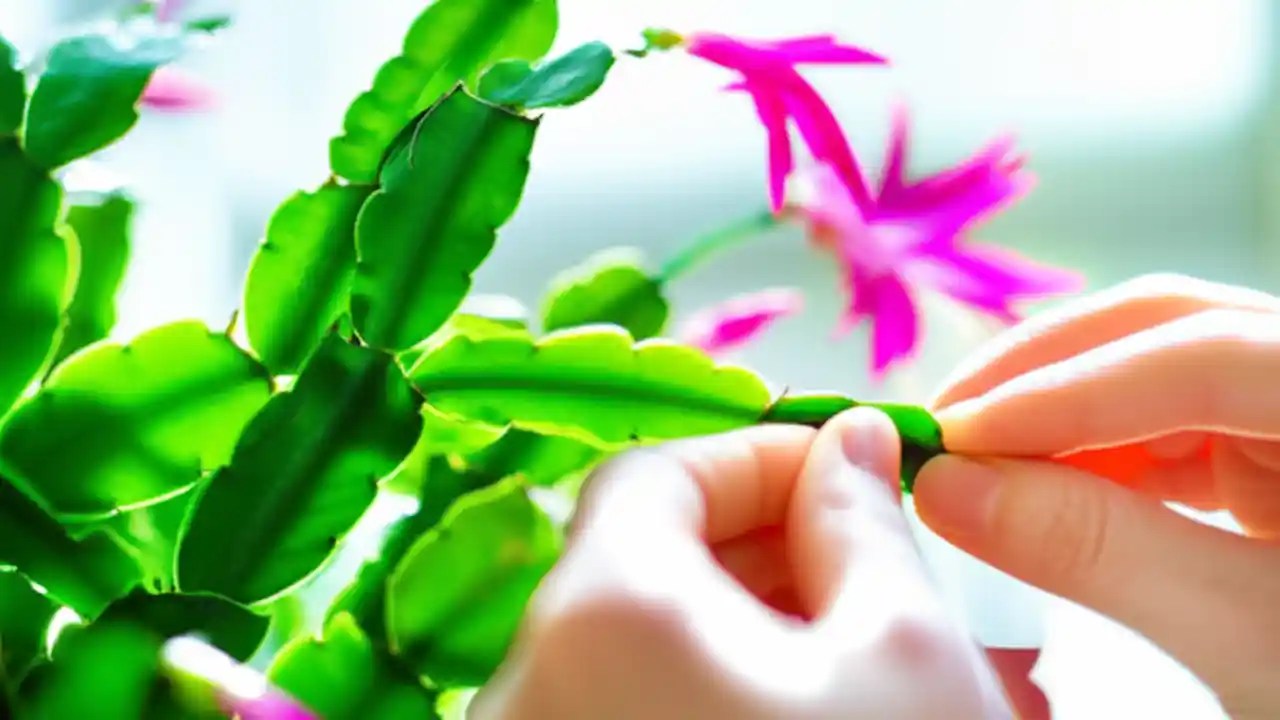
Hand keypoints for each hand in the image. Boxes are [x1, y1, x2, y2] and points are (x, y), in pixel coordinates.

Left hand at [470, 409, 1009, 719]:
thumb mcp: (906, 657)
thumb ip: (867, 525)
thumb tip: (851, 444)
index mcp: (597, 615)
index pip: (656, 473)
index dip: (762, 457)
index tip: (850, 473)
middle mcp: (530, 683)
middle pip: (647, 560)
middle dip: (773, 546)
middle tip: (874, 561)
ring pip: (653, 643)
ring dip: (763, 622)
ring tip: (873, 642)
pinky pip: (642, 702)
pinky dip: (723, 683)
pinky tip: (820, 697)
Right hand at [914, 275, 1279, 716]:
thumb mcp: (1242, 640)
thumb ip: (1094, 552)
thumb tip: (946, 488)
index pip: (1207, 355)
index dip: (1067, 390)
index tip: (954, 440)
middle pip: (1176, 328)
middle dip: (1044, 375)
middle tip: (942, 431)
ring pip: (1159, 364)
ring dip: (1056, 411)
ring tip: (973, 462)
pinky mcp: (1278, 444)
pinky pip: (1168, 418)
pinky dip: (1090, 448)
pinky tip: (1034, 483)